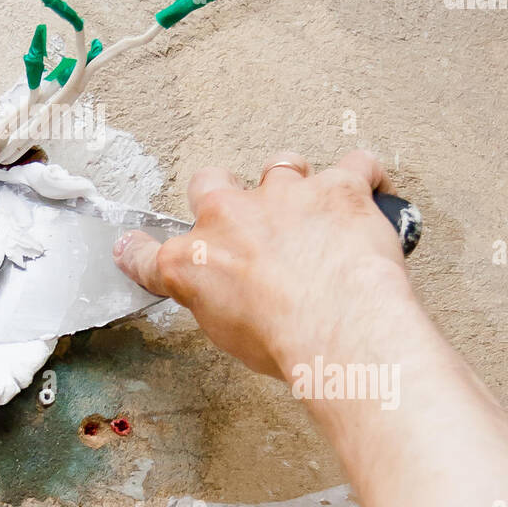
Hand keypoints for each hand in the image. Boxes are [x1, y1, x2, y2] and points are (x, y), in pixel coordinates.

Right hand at [112, 150, 413, 381]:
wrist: (337, 327)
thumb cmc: (285, 341)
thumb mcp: (228, 336)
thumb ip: (220, 304)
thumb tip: (234, 302)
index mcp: (194, 259)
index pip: (148, 253)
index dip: (139, 248)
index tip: (134, 245)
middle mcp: (230, 216)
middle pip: (210, 183)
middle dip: (225, 196)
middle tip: (247, 221)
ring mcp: (284, 194)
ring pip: (282, 165)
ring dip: (294, 183)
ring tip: (313, 205)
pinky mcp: (337, 187)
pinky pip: (356, 165)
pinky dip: (365, 177)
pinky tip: (373, 191)